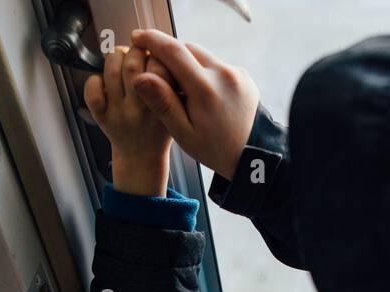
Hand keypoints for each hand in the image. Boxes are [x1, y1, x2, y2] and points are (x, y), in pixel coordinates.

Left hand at [83, 45, 171, 195]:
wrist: (141, 158)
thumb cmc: (158, 130)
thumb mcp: (177, 110)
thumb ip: (172, 84)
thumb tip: (160, 51)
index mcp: (162, 107)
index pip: (159, 66)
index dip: (156, 53)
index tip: (155, 54)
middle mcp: (139, 111)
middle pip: (133, 64)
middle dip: (134, 50)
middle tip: (137, 53)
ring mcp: (118, 114)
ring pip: (111, 71)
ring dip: (116, 58)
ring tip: (122, 61)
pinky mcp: (101, 117)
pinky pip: (92, 90)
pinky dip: (95, 80)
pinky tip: (106, 82)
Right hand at [128, 28, 259, 180]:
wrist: (253, 156)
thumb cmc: (216, 149)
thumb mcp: (184, 133)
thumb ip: (163, 103)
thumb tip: (140, 78)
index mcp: (205, 89)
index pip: (173, 51)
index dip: (151, 40)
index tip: (137, 37)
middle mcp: (223, 74)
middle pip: (187, 49)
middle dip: (170, 55)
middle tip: (159, 73)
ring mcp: (236, 73)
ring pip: (202, 55)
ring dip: (187, 64)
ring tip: (183, 90)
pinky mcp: (243, 75)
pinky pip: (216, 65)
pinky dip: (204, 72)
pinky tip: (203, 95)